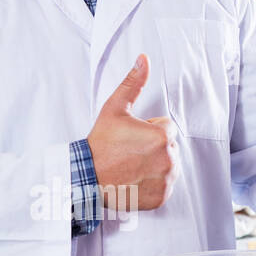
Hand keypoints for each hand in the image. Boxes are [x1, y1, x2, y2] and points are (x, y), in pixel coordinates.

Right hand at [87, 54, 178, 211]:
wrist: (87, 177)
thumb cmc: (100, 144)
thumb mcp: (114, 109)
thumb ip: (133, 83)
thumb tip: (144, 59)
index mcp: (162, 136)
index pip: (167, 129)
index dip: (148, 131)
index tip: (130, 138)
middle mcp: (169, 158)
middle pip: (169, 147)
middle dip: (153, 148)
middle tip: (129, 153)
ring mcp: (166, 179)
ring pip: (169, 166)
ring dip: (155, 165)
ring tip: (132, 166)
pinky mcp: (162, 197)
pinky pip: (165, 186)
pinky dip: (153, 184)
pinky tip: (135, 180)